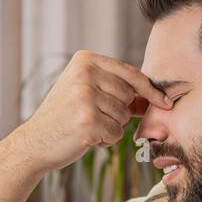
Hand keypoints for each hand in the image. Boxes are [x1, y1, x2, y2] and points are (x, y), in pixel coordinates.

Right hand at [14, 50, 171, 174]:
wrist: (34, 141)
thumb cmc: (64, 116)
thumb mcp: (85, 90)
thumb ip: (116, 88)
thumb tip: (156, 97)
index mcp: (85, 60)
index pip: (130, 73)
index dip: (150, 90)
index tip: (166, 102)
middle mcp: (85, 75)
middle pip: (129, 96)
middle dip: (119, 111)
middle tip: (93, 116)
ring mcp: (85, 98)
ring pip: (124, 117)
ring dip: (111, 127)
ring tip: (86, 126)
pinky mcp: (88, 122)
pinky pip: (116, 134)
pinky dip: (106, 140)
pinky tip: (85, 137)